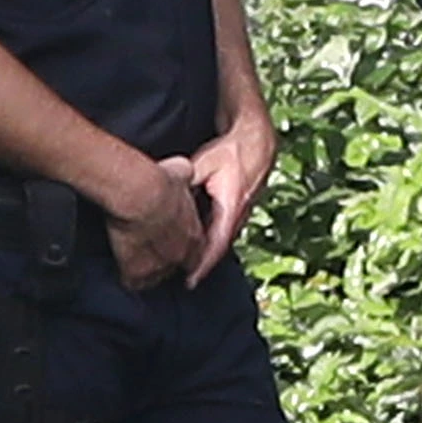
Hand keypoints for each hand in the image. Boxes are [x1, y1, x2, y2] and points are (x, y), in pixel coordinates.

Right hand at [106, 153, 207, 292]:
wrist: (141, 193)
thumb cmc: (160, 180)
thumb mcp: (181, 172)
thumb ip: (185, 177)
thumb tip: (184, 170)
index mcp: (194, 233)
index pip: (195, 250)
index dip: (182, 247)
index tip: (171, 241)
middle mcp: (181, 253)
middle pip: (177, 266)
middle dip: (167, 261)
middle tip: (151, 251)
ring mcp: (160, 266)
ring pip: (156, 277)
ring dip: (147, 270)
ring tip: (135, 260)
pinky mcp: (138, 272)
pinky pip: (134, 282)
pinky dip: (128, 277)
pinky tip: (122, 269)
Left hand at [184, 112, 275, 285]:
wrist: (258, 140)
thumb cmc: (233, 151)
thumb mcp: (204, 163)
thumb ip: (185, 182)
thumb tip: (163, 194)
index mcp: (230, 208)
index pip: (215, 245)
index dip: (202, 266)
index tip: (190, 282)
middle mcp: (238, 216)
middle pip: (218, 249)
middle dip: (201, 266)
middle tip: (182, 281)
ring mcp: (241, 214)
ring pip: (221, 241)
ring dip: (206, 255)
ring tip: (187, 269)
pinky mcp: (239, 209)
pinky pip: (224, 231)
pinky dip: (211, 242)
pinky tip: (197, 244)